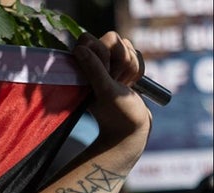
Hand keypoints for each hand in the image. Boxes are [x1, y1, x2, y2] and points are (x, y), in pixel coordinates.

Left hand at [72, 31, 151, 145]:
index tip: (106, 73)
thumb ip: (93, 69)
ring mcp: (109, 66)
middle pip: (114, 39)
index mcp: (80, 67)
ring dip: (131, 67)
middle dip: (121, 61)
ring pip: (128, 47)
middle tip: (117, 82)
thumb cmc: (116, 113)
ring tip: (124, 85)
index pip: (90, 38)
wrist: (131, 130)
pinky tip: (132, 85)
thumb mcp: (104, 90)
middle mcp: (93, 63)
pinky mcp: (123, 69)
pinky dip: (138, 70)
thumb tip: (79, 48)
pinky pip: (137, 56)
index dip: (103, 51)